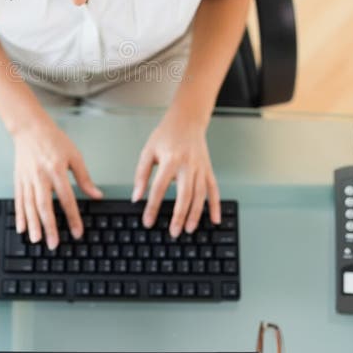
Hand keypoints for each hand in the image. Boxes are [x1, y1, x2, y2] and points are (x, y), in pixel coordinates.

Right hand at [12, 114, 102, 247]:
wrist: (29, 128)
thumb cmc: (53, 139)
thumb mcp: (74, 155)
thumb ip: (85, 178)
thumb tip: (96, 195)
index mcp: (56, 170)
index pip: (66, 198)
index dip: (73, 217)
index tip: (77, 232)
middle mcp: (40, 176)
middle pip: (44, 206)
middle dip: (49, 227)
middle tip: (53, 244)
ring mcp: (27, 179)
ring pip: (29, 206)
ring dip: (33, 225)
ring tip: (36, 240)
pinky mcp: (19, 180)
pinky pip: (19, 200)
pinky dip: (19, 216)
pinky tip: (22, 228)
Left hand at [131, 111, 220, 235]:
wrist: (187, 120)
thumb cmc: (166, 135)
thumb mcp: (148, 151)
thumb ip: (141, 175)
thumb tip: (137, 197)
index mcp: (170, 160)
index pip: (160, 188)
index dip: (153, 206)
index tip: (148, 221)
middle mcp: (188, 165)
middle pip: (185, 194)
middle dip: (179, 216)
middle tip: (174, 232)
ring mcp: (200, 168)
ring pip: (200, 195)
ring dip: (195, 214)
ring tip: (189, 229)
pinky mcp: (208, 170)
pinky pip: (214, 190)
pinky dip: (215, 206)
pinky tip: (214, 219)